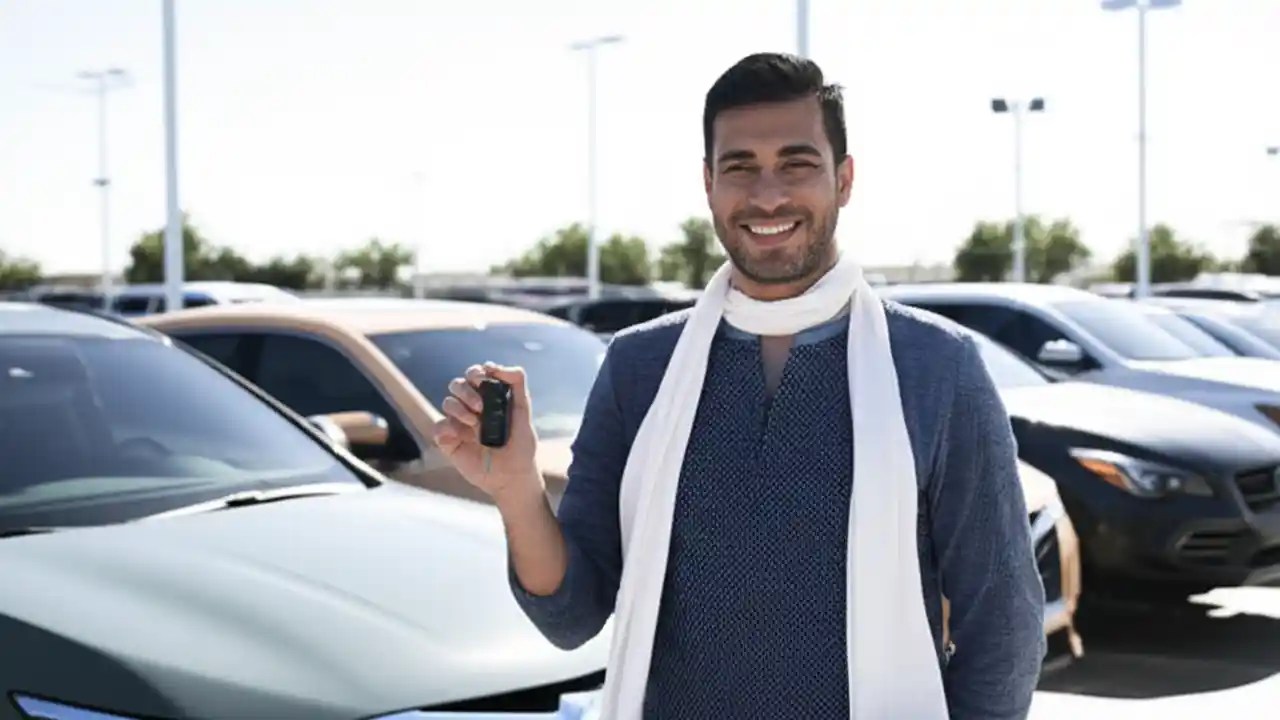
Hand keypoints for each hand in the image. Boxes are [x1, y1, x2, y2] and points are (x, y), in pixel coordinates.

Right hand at [432, 362, 542, 504]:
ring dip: (459, 408)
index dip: (476, 372)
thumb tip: (494, 366)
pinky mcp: (449, 442)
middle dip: (467, 390)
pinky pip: (438, 426)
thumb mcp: (523, 411)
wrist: (513, 476)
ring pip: (447, 402)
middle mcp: (471, 408)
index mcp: (488, 398)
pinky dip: (447, 427)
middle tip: (480, 406)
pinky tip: (461, 436)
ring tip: (475, 423)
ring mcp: (459, 424)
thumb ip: (516, 383)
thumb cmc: (521, 445)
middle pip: (457, 384)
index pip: (474, 375)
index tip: (485, 376)